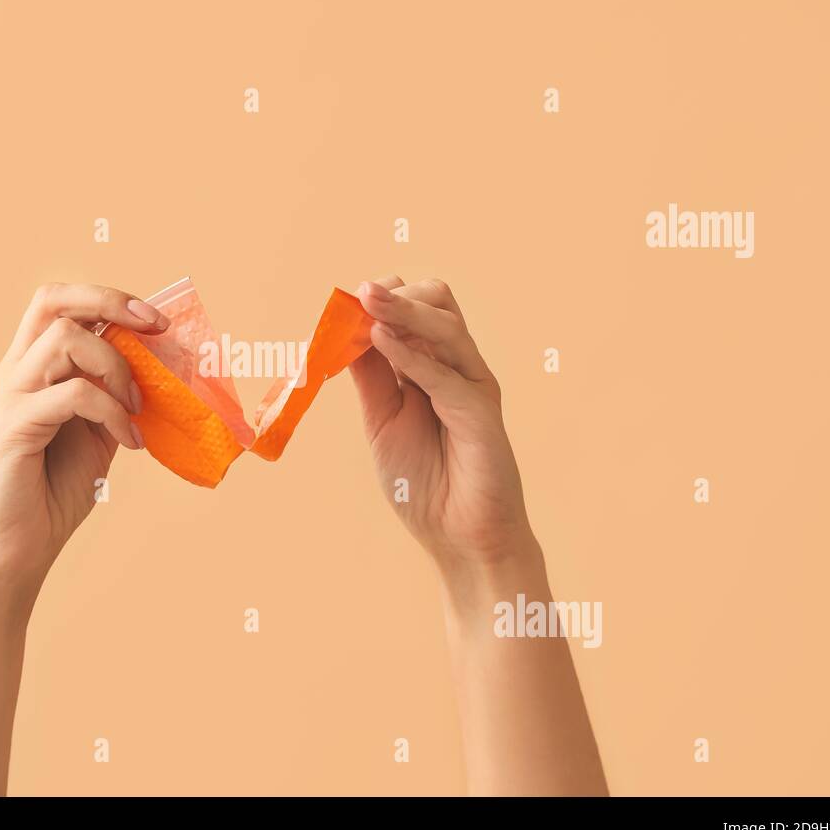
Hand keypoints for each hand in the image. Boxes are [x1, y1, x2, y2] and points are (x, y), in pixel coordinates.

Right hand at [0, 283, 168, 605]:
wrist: (18, 546)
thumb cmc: (54, 490)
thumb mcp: (98, 431)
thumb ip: (115, 394)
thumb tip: (160, 363)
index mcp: (32, 367)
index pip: (60, 303)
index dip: (109, 299)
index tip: (156, 319)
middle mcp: (15, 371)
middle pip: (53, 300)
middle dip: (110, 302)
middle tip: (154, 328)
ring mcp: (11, 395)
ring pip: (66, 339)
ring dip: (116, 368)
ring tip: (136, 408)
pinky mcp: (14, 425)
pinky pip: (73, 393)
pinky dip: (112, 411)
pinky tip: (128, 441)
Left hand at [350, 277, 539, 576]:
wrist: (458, 538)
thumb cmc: (425, 484)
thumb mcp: (383, 421)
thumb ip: (373, 378)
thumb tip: (349, 332)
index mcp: (433, 368)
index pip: (414, 314)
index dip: (383, 302)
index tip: (348, 299)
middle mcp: (457, 369)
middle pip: (438, 306)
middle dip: (399, 294)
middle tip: (362, 291)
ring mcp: (472, 386)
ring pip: (446, 328)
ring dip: (404, 310)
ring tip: (368, 300)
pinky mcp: (481, 412)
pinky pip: (445, 374)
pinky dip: (411, 355)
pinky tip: (382, 342)